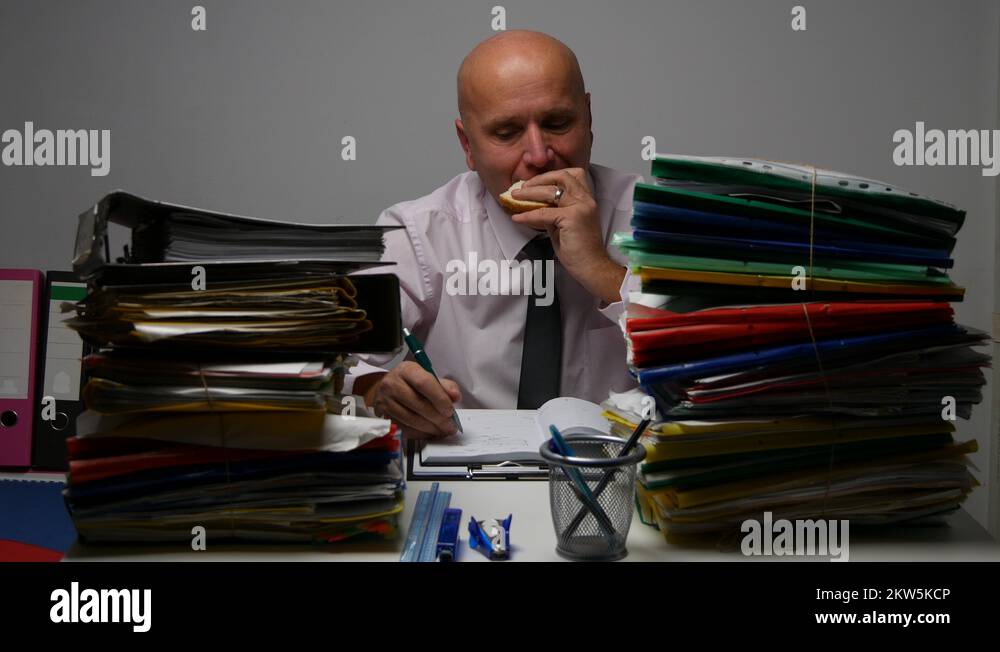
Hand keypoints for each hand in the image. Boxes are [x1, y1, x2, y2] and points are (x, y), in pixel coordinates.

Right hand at [369, 362, 461, 438]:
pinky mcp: (384, 416)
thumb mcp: (427, 376)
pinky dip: (421, 433)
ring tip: (443, 430)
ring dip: (431, 428)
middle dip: (438, 418)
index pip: (423, 383)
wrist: (386, 389)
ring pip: (411, 419)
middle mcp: (392, 384)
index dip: (439, 398)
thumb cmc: (411, 383)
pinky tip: (431, 432)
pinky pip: (405, 428)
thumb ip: (444, 385)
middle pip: (417, 403)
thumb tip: (455, 397)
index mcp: (406, 370)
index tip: (450, 410)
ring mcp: (386, 401)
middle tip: (451, 425)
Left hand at [510, 168, 624, 303]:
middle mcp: (586, 199)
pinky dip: (528, 215)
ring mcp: (580, 207)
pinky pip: (543, 212)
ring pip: (551, 190)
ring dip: (529, 192)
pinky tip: (518, 218)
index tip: (536, 182)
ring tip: (515, 196)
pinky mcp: (572, 218)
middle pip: (562, 175)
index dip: (552, 175)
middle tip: (523, 186)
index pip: (572, 175)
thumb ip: (553, 212)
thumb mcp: (564, 225)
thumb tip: (534, 205)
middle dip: (540, 178)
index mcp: (587, 199)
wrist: (592, 267)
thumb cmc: (579, 250)